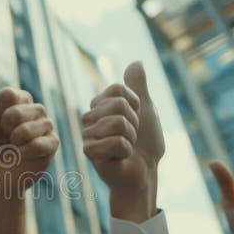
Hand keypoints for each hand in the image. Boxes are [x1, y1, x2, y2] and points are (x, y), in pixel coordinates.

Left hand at [0, 67, 58, 200]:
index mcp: (19, 100)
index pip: (9, 94)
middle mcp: (35, 110)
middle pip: (19, 109)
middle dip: (5, 128)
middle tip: (5, 138)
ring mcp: (46, 127)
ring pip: (29, 127)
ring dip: (14, 141)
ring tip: (12, 148)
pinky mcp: (52, 145)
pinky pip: (40, 144)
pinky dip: (25, 152)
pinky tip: (21, 157)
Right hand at [81, 62, 163, 221]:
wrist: (145, 172)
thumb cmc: (144, 143)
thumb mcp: (145, 109)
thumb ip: (138, 86)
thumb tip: (136, 62)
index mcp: (100, 105)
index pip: (118, 89)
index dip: (135, 104)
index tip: (135, 118)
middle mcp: (90, 118)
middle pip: (119, 104)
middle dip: (134, 122)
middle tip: (131, 136)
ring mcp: (88, 134)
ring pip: (118, 123)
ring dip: (131, 138)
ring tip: (126, 147)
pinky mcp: (90, 152)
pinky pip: (115, 142)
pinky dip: (125, 151)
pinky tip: (120, 158)